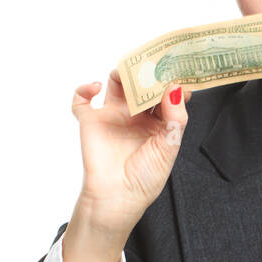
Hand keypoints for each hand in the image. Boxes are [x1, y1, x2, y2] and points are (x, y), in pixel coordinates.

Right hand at [72, 71, 191, 228]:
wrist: (117, 197)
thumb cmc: (145, 178)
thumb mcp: (169, 146)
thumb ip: (175, 118)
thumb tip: (175, 89)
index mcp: (157, 123)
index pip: (165, 94)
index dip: (171, 81)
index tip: (179, 69)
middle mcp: (135, 116)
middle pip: (141, 84)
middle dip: (148, 72)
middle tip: (155, 63)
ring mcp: (112, 116)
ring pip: (116, 83)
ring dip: (122, 73)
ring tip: (130, 75)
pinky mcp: (91, 120)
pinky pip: (82, 98)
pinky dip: (85, 88)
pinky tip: (97, 87)